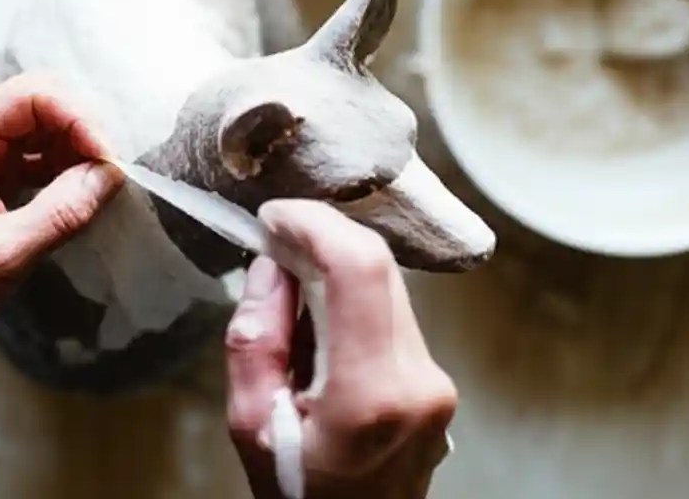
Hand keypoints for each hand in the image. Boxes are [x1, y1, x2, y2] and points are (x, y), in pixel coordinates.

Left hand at [0, 75, 122, 408]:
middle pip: (35, 103)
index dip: (79, 119)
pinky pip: (26, 154)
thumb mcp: (6, 255)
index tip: (108, 161)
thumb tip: (111, 175)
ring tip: (96, 187)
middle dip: (79, 131)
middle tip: (109, 172)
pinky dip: (56, 169)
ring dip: (71, 150)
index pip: (32, 95)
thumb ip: (63, 210)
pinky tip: (76, 193)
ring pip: (35, 127)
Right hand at [226, 200, 455, 498]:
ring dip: (336, 273)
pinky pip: (394, 317)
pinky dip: (353, 305)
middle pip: (379, 269)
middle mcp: (420, 382)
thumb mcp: (249, 426)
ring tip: (289, 303)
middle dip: (321, 243)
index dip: (317, 224)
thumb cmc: (297, 498)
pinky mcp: (439, 385)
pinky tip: (319, 333)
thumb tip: (272, 266)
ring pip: (389, 288)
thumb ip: (256, 340)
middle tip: (273, 246)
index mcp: (369, 396)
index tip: (275, 218)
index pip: (360, 269)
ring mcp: (438, 385)